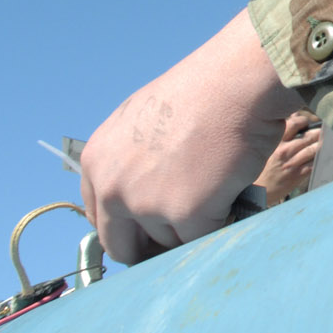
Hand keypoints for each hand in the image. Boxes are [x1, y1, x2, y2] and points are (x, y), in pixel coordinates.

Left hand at [79, 9, 301, 263]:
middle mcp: (113, 188)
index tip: (148, 229)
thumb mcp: (142, 122)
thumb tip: (145, 193)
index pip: (99, 219)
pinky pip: (202, 239)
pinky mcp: (186, 215)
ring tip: (217, 188)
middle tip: (179, 237)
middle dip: (150, 249)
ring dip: (194, 226)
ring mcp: (148, 204)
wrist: (235, 82)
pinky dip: (221, 222)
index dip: (126, 227)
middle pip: (123, 247)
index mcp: (97, 163)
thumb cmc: (201, 91)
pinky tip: (232, 192)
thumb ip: (130, 161)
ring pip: (170, 243)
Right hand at [253, 110, 321, 204]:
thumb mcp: (269, 146)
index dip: (305, 121)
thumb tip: (296, 115)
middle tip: (328, 130)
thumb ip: (283, 131)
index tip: (309, 122)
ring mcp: (292, 163)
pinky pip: (314, 164)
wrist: (258, 189)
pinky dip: (322, 159)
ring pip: (313, 150)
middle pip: (309, 136)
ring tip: (332, 141)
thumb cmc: (265, 165)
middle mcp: (284, 151)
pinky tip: (327, 156)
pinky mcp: (297, 175)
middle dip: (320, 132)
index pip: (294, 123)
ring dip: (324, 145)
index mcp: (276, 141)